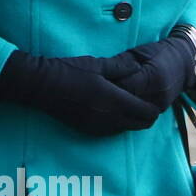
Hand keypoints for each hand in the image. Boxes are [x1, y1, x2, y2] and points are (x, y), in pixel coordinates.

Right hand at [0, 50, 158, 136]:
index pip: (147, 113)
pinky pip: (111, 131)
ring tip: (127, 104)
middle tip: (142, 101)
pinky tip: (111, 110)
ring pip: (126, 129)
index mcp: (114, 101)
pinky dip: (117, 123)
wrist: (41, 85)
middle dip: (146, 115)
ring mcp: (97, 126)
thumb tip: (139, 67)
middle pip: (141, 125)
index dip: (154, 106)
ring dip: (131, 120)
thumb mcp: (97, 64)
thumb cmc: (69, 71)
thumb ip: (122, 67)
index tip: (151, 95)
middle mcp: (109, 118)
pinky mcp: (86, 129)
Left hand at [102, 33, 195, 113]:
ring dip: (118, 107)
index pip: (124, 87)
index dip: (108, 86)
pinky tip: (116, 105)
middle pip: (127, 103)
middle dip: (111, 99)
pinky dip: (127, 110)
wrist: (184, 63)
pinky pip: (139, 114)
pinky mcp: (160, 110)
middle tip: (98, 93)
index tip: (96, 83)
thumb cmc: (157, 53)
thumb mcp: (137, 53)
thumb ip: (120, 64)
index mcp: (152, 76)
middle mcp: (158, 94)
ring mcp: (160, 105)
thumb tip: (101, 73)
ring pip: (132, 112)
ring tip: (105, 99)